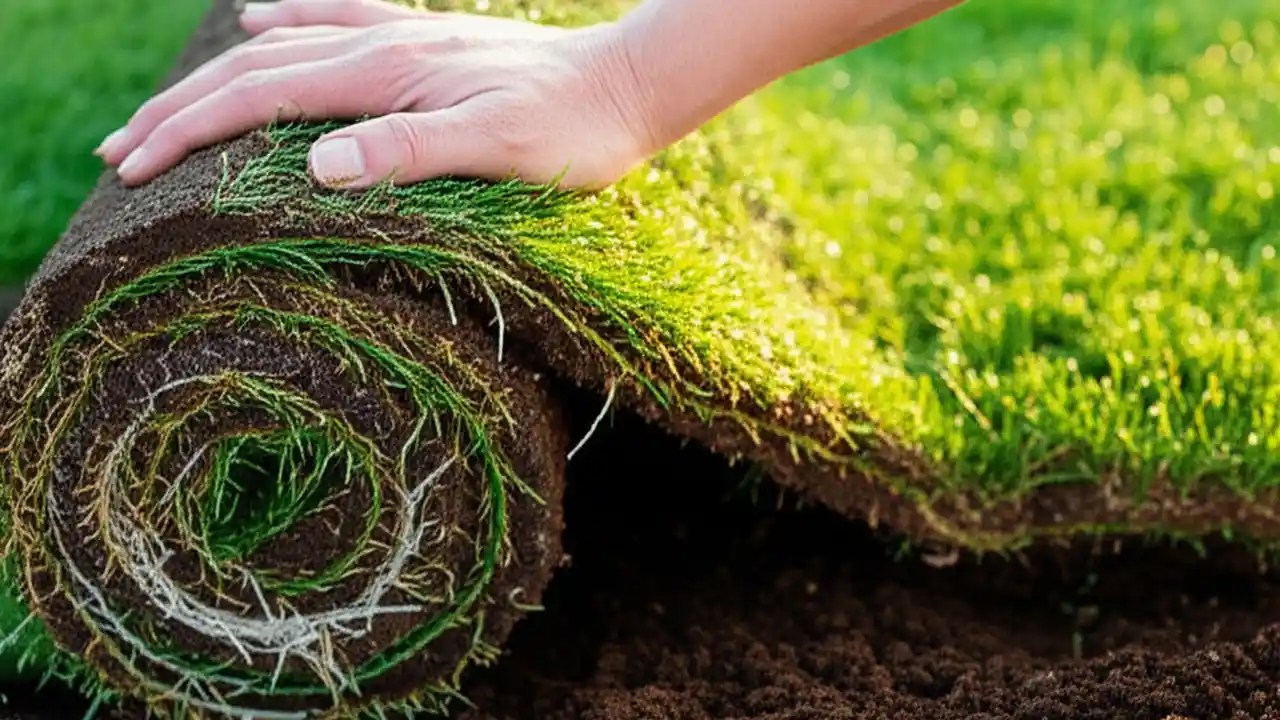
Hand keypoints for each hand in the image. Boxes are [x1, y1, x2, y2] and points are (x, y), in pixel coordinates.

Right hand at [96, 0, 659, 189]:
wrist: (626, 87)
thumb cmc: (571, 131)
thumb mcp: (497, 151)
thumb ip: (408, 153)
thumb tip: (311, 164)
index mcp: (386, 75)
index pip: (258, 99)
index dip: (186, 130)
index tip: (130, 167)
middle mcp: (383, 46)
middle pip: (252, 70)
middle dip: (176, 110)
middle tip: (114, 151)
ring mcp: (401, 40)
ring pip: (283, 48)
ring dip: (214, 76)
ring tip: (162, 106)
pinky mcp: (425, 44)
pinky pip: (337, 22)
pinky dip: (287, 23)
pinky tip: (258, 20)